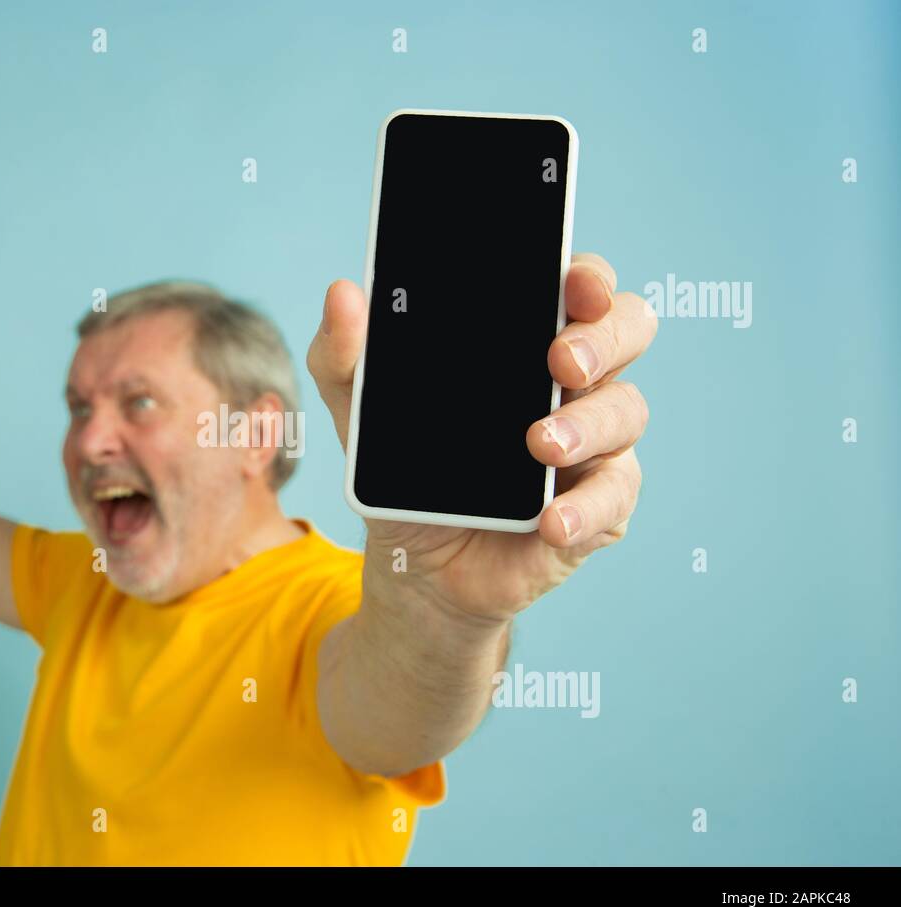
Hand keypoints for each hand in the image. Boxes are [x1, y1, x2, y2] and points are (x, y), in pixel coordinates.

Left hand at [308, 253, 655, 627]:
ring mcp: (593, 443)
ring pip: (625, 411)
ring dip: (588, 425)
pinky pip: (614, 497)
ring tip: (541, 445)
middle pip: (626, 330)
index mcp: (526, 341)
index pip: (578, 286)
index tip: (572, 284)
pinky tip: (553, 520)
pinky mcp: (597, 507)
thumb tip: (342, 294)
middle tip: (561, 363)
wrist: (413, 566)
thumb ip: (345, 354)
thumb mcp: (360, 411)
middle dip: (603, 338)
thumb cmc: (406, 471)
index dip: (587, 276)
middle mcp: (572, 383)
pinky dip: (586, 508)